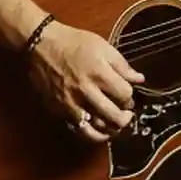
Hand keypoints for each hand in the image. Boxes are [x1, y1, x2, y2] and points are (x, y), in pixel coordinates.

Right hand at [27, 21, 142, 142]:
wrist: (41, 45)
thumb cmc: (73, 43)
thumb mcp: (102, 46)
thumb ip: (122, 65)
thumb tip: (139, 79)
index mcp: (99, 73)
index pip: (125, 94)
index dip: (130, 97)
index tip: (127, 95)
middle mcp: (86, 91)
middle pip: (114, 115)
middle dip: (126, 117)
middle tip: (126, 113)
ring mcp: (72, 103)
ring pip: (98, 127)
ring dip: (112, 129)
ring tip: (115, 123)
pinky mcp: (60, 110)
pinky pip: (80, 130)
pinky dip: (94, 136)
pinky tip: (100, 132)